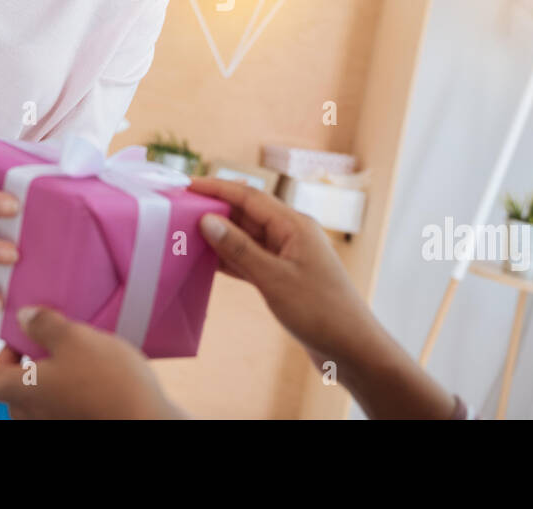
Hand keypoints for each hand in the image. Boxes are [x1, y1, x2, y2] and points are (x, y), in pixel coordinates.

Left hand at [0, 307, 186, 418]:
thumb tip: (22, 318)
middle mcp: (35, 416)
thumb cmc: (107, 380)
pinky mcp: (82, 424)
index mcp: (24, 394)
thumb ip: (44, 326)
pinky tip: (96, 379)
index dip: (5, 357)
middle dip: (29, 370)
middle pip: (17, 394)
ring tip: (78, 361)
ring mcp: (58, 425)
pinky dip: (72, 395)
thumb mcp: (74, 338)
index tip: (26, 338)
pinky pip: (65, 410)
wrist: (147, 419)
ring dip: (53, 382)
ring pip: (43, 402)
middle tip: (52, 347)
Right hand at [190, 177, 459, 418]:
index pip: (249, 197)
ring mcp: (289, 256)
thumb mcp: (274, 279)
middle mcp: (291, 234)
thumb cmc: (319, 311)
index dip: (217, 189)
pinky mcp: (285, 277)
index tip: (188, 186)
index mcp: (294, 225)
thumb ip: (239, 249)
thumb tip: (207, 220)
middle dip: (215, 210)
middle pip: (247, 214)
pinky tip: (208, 261)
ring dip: (220, 236)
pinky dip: (231, 259)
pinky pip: (252, 259)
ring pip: (248, 238)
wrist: (352, 348)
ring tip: (186, 234)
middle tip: (180, 211)